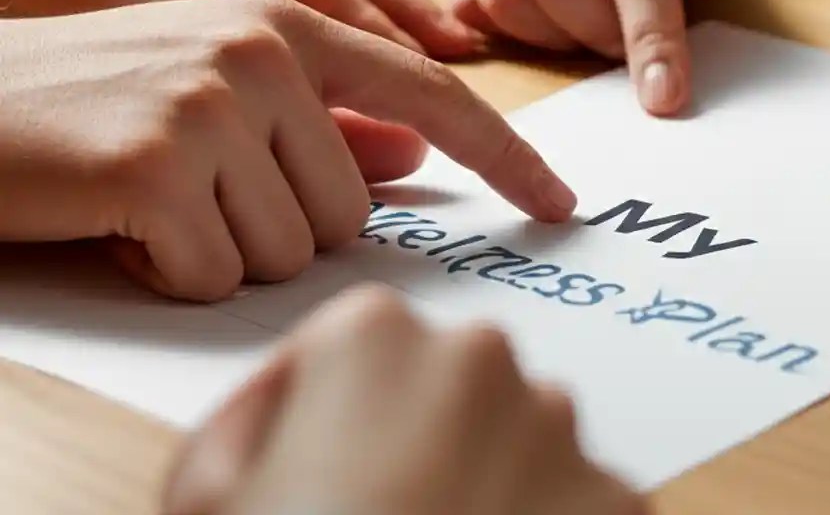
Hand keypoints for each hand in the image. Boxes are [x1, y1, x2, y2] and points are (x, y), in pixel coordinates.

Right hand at [0, 0, 575, 300]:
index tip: (559, 201)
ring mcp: (210, 106)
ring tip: (155, 200)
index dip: (506, 156)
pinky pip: (216, 278)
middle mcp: (260, 53)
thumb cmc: (97, 108)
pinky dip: (170, 275)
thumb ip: (326, 123)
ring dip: (223, 250)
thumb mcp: (222, 96)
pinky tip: (122, 227)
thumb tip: (415, 158)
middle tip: (195, 188)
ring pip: (292, 251)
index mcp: (288, 28)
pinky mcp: (157, 166)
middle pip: (353, 210)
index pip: (432, 99)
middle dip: (280, 225)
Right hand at [161, 285, 645, 514]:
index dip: (321, 418)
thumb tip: (290, 403)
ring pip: (518, 437)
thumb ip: (247, 420)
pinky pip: (572, 500)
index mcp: (371, 337)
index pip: (349, 350)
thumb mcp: (205, 498)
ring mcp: (559, 428)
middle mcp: (480, 357)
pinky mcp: (618, 499)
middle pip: (445, 386)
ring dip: (487, 480)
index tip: (311, 471)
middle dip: (416, 438)